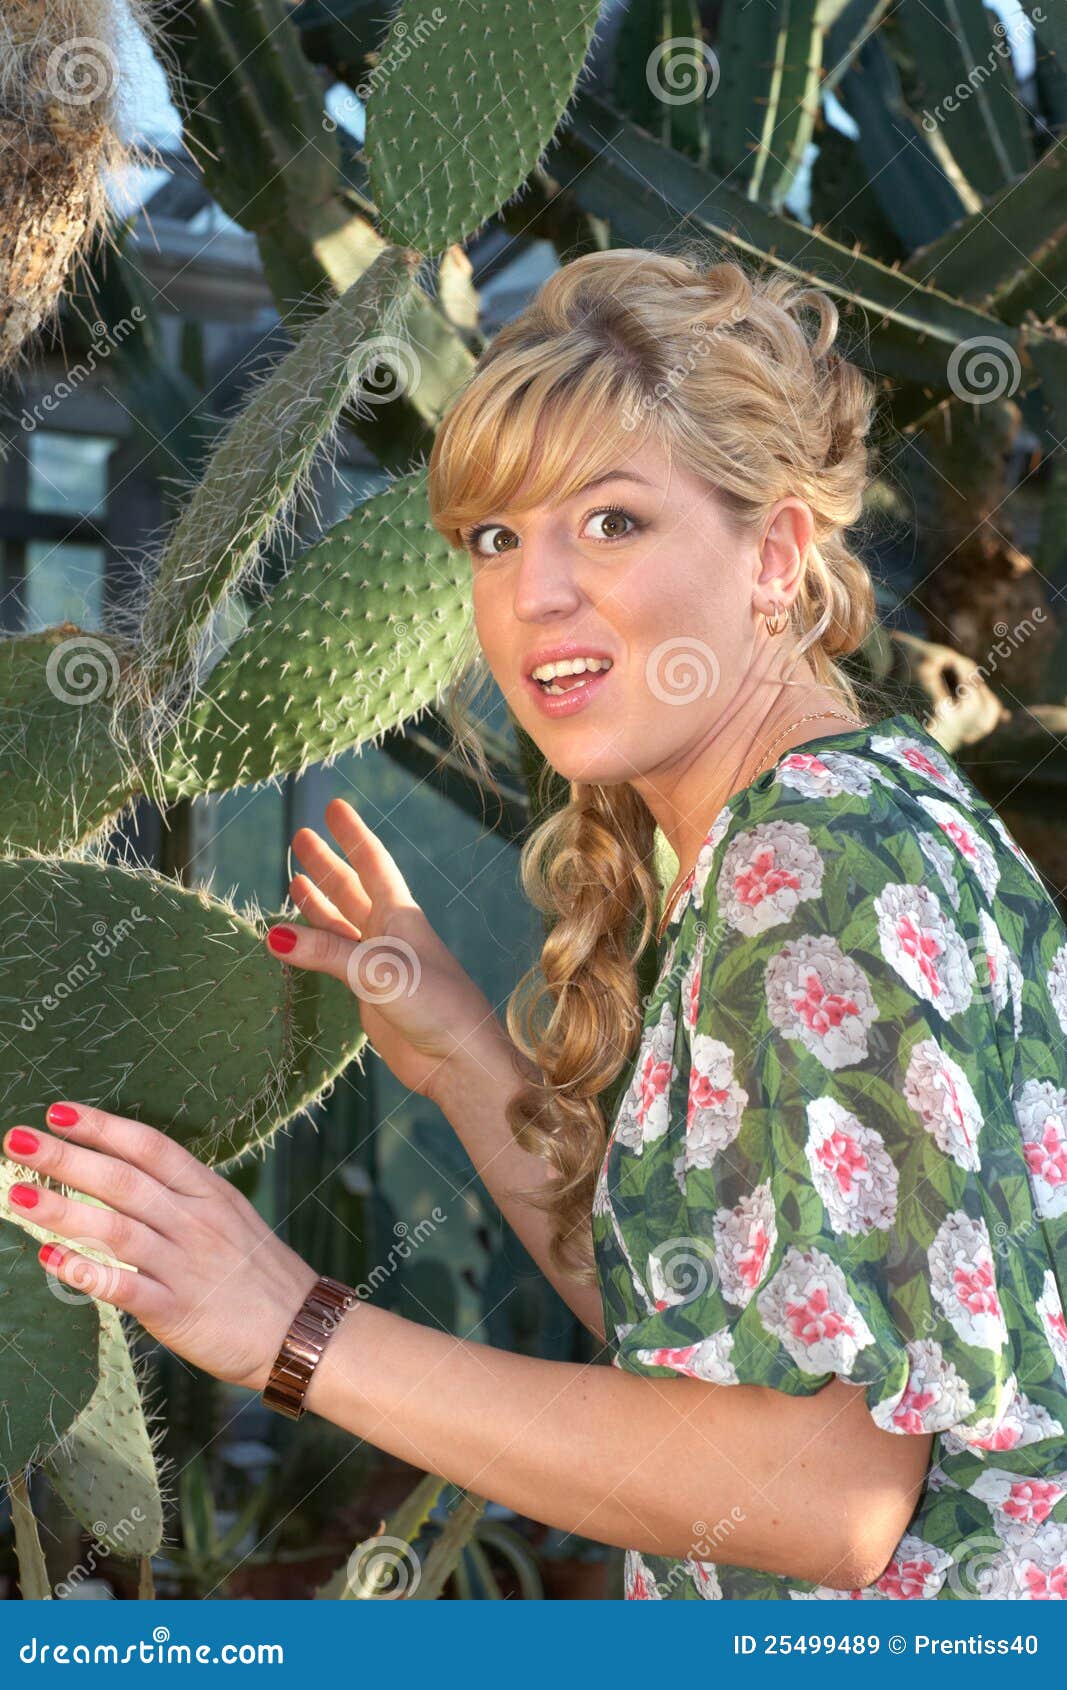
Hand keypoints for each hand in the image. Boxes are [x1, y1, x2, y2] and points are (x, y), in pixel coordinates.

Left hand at [2, 1103, 320, 1393]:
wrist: (302, 1331)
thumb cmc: (260, 1274)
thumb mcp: (230, 1218)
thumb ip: (182, 1197)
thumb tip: (125, 1173)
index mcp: (209, 1194)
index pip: (150, 1148)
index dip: (104, 1127)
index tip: (59, 1111)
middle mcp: (195, 1222)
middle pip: (124, 1181)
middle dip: (67, 1158)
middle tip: (18, 1140)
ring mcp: (186, 1265)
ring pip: (116, 1229)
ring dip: (63, 1210)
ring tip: (17, 1195)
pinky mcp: (177, 1310)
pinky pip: (125, 1288)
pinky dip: (87, 1273)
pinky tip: (52, 1261)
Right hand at [266, 796, 500, 1103]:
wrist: (459, 1061)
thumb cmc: (434, 1007)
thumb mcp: (377, 971)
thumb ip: (327, 953)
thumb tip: (274, 936)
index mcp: (401, 915)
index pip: (372, 863)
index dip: (352, 835)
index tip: (333, 807)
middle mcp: (390, 933)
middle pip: (352, 888)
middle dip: (327, 863)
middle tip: (300, 835)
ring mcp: (380, 964)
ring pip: (342, 923)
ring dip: (319, 902)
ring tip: (294, 879)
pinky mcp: (371, 996)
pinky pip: (335, 960)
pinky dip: (315, 946)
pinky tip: (298, 941)